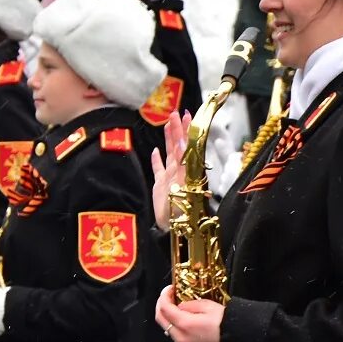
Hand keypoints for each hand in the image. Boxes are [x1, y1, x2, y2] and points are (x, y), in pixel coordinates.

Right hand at [149, 110, 190, 230]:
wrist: (174, 228)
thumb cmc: (183, 209)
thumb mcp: (184, 183)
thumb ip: (182, 163)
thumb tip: (182, 142)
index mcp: (188, 168)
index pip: (188, 145)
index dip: (187, 130)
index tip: (188, 115)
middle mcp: (180, 170)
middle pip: (178, 146)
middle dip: (177, 129)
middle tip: (175, 113)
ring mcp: (170, 178)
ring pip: (169, 154)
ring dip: (168, 140)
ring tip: (168, 124)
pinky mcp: (161, 187)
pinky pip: (158, 170)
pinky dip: (156, 160)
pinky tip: (155, 151)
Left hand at [154, 285, 223, 341]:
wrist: (238, 340)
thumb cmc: (227, 323)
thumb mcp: (209, 306)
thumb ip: (191, 305)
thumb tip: (180, 306)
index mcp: (185, 324)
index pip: (165, 308)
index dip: (164, 296)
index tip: (170, 289)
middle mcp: (181, 336)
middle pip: (160, 319)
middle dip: (160, 305)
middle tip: (167, 296)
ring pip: (166, 328)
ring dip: (167, 316)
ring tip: (175, 306)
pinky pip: (175, 335)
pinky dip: (174, 325)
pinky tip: (182, 319)